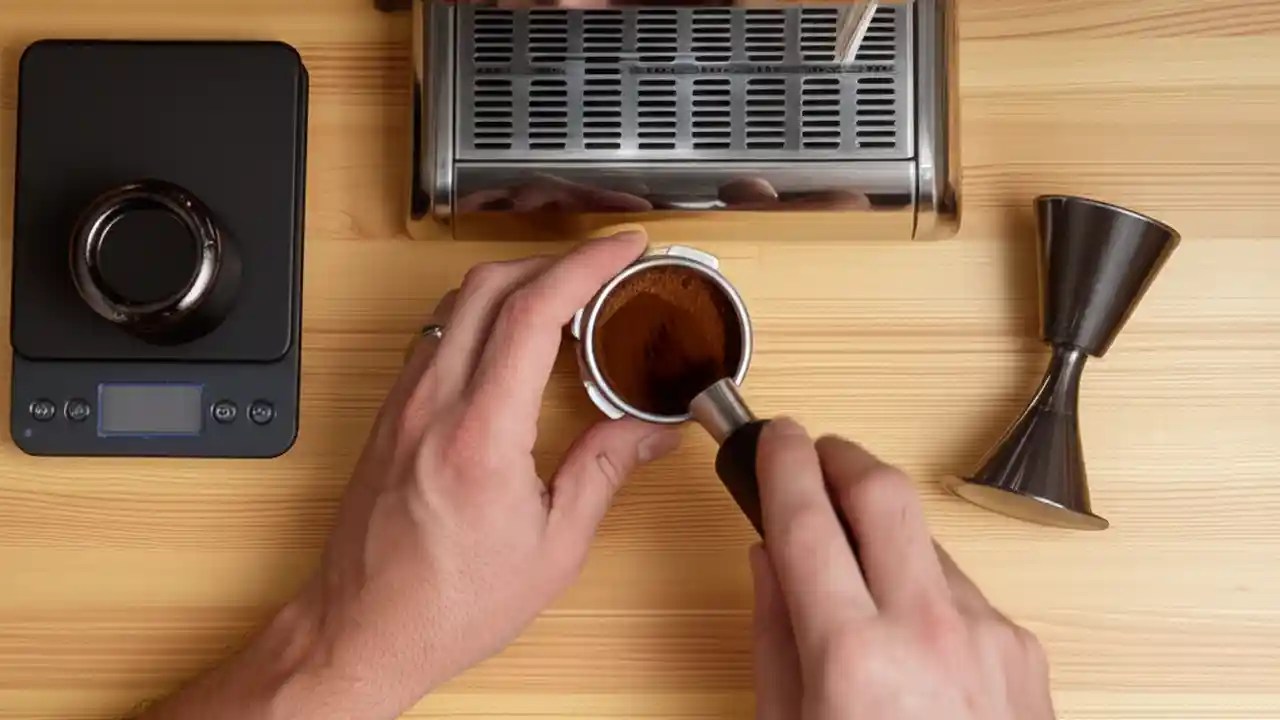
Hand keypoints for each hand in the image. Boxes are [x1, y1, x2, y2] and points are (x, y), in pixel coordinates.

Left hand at [140, 230, 681, 719]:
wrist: (363, 629)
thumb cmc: (447, 603)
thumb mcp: (552, 547)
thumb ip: (604, 471)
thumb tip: (651, 430)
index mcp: (480, 436)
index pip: (533, 313)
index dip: (584, 266)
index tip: (622, 250)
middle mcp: (433, 406)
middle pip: (490, 285)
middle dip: (555, 259)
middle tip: (603, 268)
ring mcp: (404, 403)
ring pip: (458, 304)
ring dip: (516, 283)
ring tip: (567, 299)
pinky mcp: (391, 412)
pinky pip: (439, 335)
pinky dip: (484, 315)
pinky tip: (515, 339)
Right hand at [750, 419, 1054, 719]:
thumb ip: (775, 639)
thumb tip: (771, 558)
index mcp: (854, 656)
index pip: (808, 522)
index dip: (786, 465)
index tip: (776, 439)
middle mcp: (929, 632)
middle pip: (886, 493)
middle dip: (845, 458)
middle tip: (816, 457)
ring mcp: (988, 635)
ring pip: (927, 545)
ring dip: (886, 540)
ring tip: (859, 581)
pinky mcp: (1024, 649)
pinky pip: (963, 594)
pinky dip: (928, 596)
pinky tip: (911, 638)